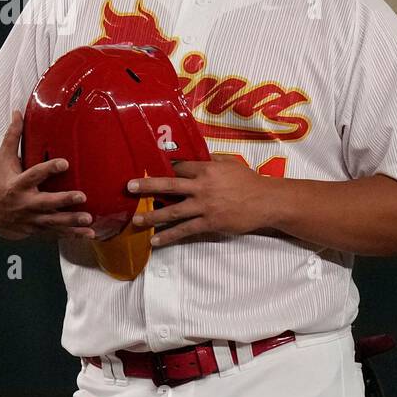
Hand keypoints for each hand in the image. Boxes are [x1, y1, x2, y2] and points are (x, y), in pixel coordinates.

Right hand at [0, 111, 94, 240]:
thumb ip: (10, 140)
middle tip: (82, 196)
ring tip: (89, 219)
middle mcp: (24, 203)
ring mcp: (32, 218)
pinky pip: (58, 232)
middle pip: (46, 202)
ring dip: (72, 221)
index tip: (65, 163)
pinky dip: (74, 234)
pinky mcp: (39, 228)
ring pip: (54, 221)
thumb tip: (17, 113)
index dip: (48, 169)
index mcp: (15, 185)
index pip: (33, 175)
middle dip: (64, 200)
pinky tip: (91, 235)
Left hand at [129, 154, 280, 247]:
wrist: (267, 201)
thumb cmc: (250, 181)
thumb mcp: (231, 164)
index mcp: (207, 169)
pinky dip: (169, 236)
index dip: (165, 168)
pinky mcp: (210, 223)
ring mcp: (205, 206)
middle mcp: (202, 186)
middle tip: (129, 187)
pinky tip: (156, 241)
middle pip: (169, 185)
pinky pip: (185, 230)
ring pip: (173, 211)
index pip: (180, 167)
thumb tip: (197, 156)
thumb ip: (213, 160)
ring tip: (137, 220)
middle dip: (148, 187)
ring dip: (153, 216)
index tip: (149, 169)